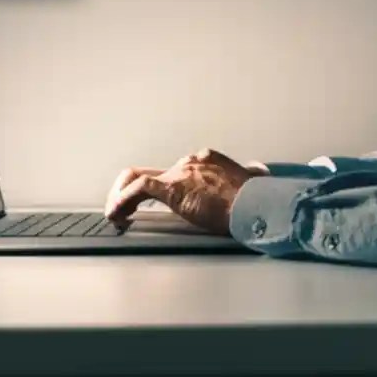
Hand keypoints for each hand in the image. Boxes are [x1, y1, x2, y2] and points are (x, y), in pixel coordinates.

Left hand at [104, 149, 262, 234]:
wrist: (255, 204)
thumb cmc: (257, 199)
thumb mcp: (253, 182)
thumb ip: (250, 175)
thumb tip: (258, 173)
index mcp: (208, 161)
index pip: (177, 170)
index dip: (164, 185)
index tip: (158, 202)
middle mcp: (191, 162)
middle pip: (154, 172)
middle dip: (135, 190)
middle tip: (128, 209)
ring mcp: (180, 173)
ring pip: (138, 178)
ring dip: (123, 197)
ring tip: (118, 215)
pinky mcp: (172, 187)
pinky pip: (138, 189)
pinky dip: (123, 202)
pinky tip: (118, 215)